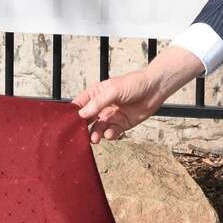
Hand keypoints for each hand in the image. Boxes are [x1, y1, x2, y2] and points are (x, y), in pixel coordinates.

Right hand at [72, 47, 203, 143]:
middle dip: (83, 128)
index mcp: (96, 94)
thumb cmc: (134, 84)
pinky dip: (109, 135)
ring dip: (96, 134)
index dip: (73, 114)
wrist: (155, 89)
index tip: (67, 124)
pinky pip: (112, 132)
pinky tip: (110, 134)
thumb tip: (82, 114)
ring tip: (95, 138)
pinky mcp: (121, 124)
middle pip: (87, 120)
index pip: (79, 105)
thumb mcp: (113, 90)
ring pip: (98, 128)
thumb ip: (97, 103)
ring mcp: (111, 116)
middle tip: (81, 136)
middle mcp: (102, 106)